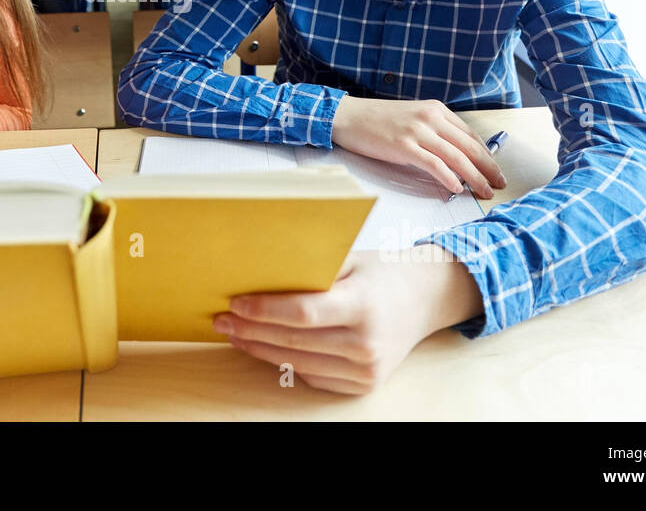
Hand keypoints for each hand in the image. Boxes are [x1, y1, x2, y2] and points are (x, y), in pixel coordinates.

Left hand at [212, 246, 483, 394]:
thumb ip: (311, 267)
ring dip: (260, 349)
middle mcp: (366, 342)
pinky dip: (284, 362)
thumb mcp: (350, 259)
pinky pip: (312, 377)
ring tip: (234, 334)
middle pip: (294, 341)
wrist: (424, 300)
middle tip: (221, 319)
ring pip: (298, 363)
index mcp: (363, 304)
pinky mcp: (363, 385)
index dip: (264, 310)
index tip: (235, 302)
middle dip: (251, 330)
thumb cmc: (380, 273)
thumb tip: (258, 269)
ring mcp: (366, 370)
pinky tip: (263, 347)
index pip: (303, 312)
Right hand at [332, 96, 504, 197]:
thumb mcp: (412, 117)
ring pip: (456, 157)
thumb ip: (433, 131)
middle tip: (499, 184)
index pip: (469, 134)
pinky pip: (434, 165)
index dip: (486, 154)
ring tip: (484, 191)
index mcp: (435, 110)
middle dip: (488, 168)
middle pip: (468, 146)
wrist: (348, 116)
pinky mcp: (404, 146)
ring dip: (474, 177)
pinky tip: (457, 188)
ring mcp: (417, 131)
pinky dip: (449, 178)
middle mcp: (430, 118)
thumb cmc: (377, 120)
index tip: (495, 169)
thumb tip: (454, 155)